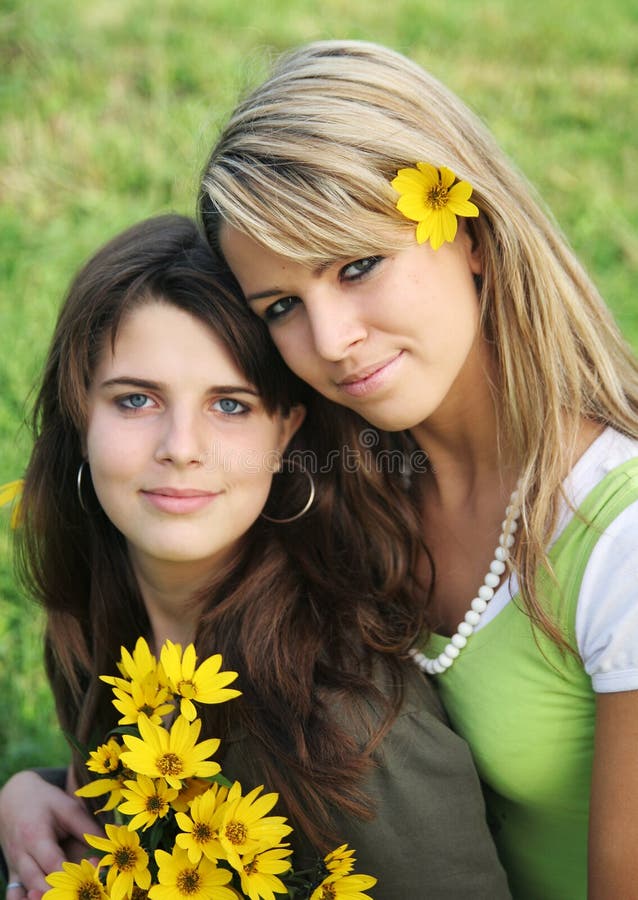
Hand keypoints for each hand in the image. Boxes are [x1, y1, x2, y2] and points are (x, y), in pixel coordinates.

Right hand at [0, 771, 102, 898]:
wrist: (13, 798)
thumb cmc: (44, 801)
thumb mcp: (66, 807)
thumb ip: (85, 827)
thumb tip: (107, 844)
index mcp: (36, 836)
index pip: (52, 862)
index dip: (71, 872)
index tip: (91, 875)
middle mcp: (21, 854)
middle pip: (36, 882)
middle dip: (56, 892)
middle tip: (79, 894)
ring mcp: (14, 866)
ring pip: (22, 892)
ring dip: (40, 898)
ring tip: (61, 899)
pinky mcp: (12, 872)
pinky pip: (13, 894)